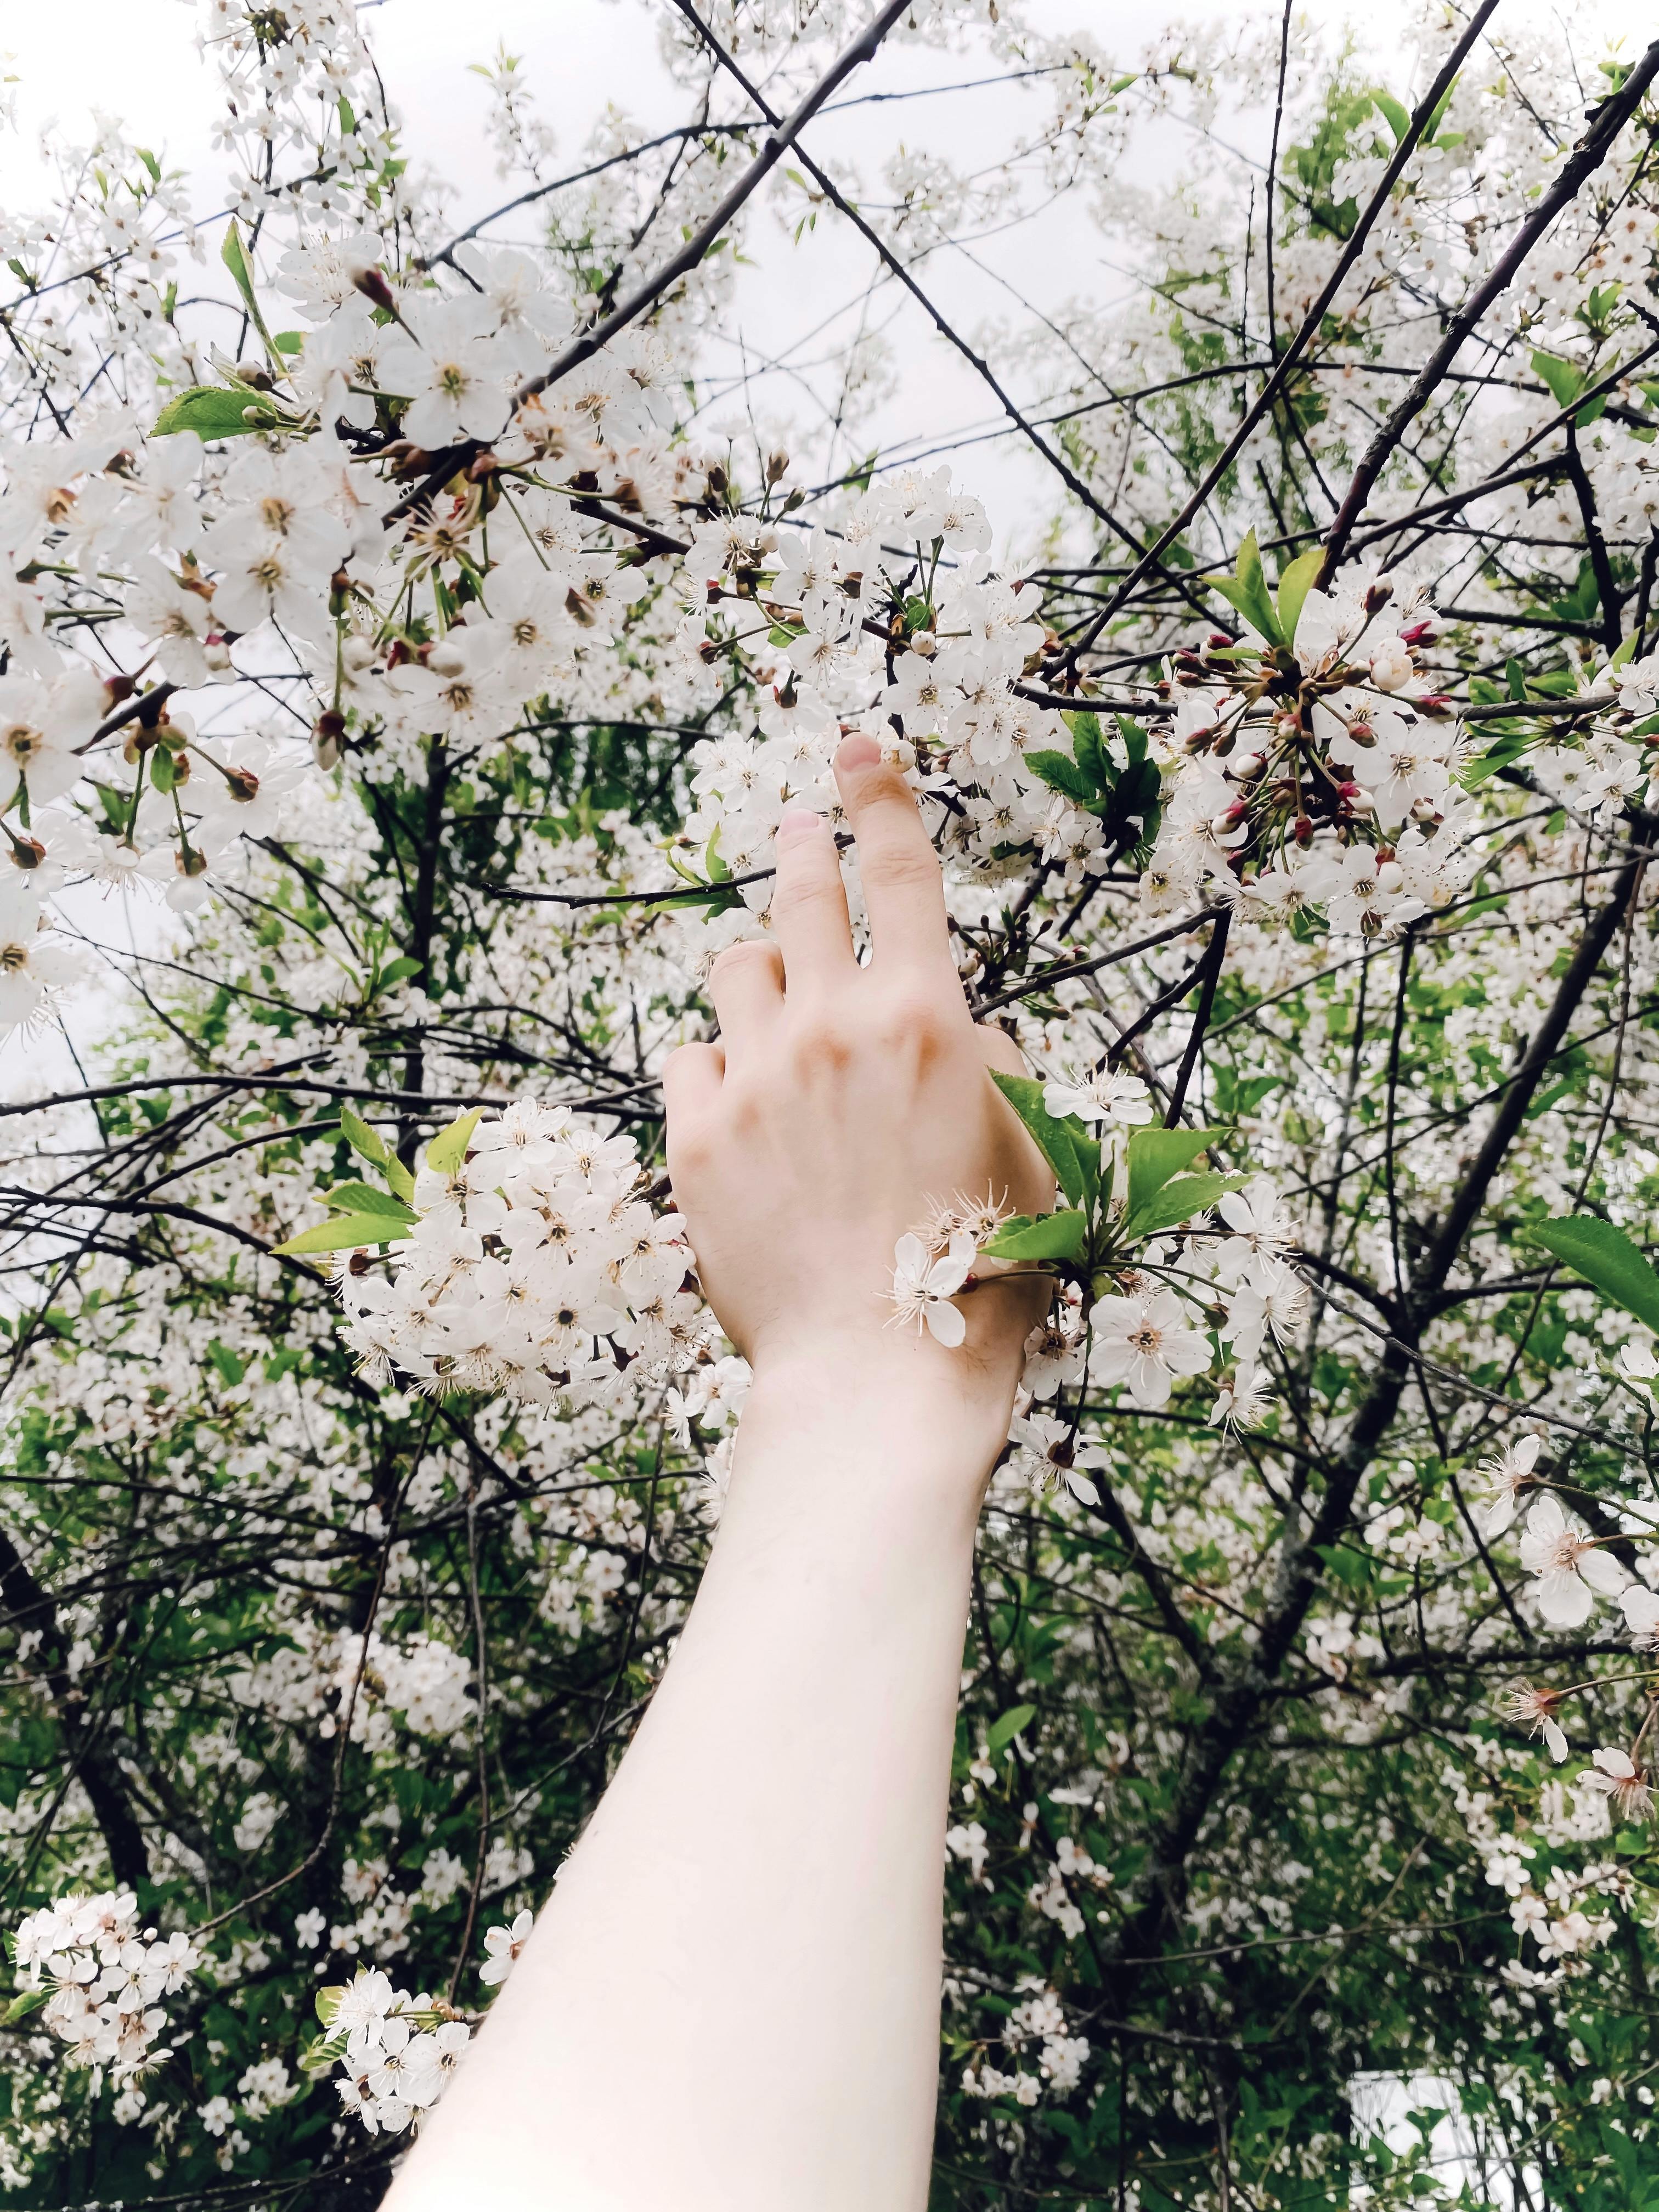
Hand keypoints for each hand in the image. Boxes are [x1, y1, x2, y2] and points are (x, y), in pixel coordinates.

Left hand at [664, 733, 1050, 1414]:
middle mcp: (834, 1028)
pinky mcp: (696, 1137)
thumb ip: (989, 1058)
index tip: (857, 746)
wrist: (879, 1370)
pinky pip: (691, 1059)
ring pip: (735, 972)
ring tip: (780, 1009)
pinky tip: (742, 1101)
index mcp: (927, 1020)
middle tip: (798, 829)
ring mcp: (756, 1079)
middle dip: (802, 847)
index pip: (903, 871)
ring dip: (761, 974)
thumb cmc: (979, 1270)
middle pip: (802, 895)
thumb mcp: (1030, 1149)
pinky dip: (718, 1066)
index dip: (880, 795)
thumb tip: (953, 1016)